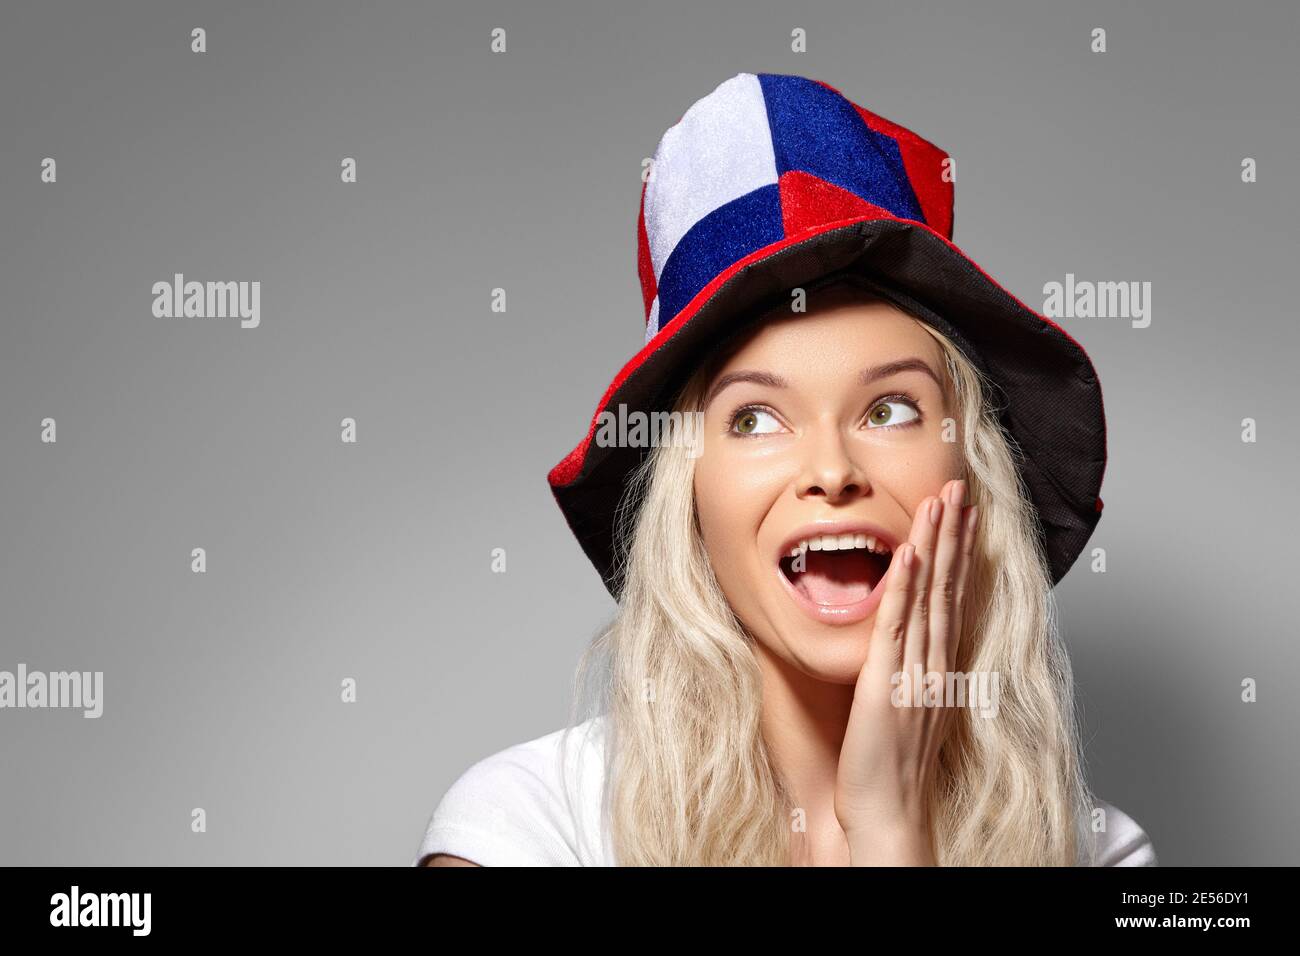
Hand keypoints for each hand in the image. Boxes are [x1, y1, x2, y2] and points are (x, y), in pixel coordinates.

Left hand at [833, 478, 977, 864]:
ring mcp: (916, 674)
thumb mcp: (908, 715)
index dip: (960, 555)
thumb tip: (909, 654)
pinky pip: (897, 627)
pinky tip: (906, 552)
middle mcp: (936, 667)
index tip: (964, 516)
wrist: (889, 817)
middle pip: (949, 588)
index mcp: (940, 672)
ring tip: (940, 501)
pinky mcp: (888, 685)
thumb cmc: (890, 774)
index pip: (953, 600)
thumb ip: (911, 680)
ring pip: (929, 597)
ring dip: (934, 545)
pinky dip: (902, 587)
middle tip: (959, 488)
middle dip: (954, 534)